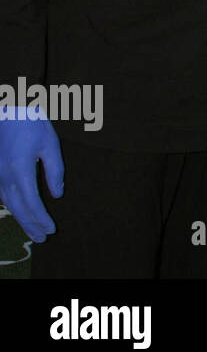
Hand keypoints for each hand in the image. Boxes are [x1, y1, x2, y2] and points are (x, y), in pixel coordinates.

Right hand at [0, 106, 64, 241]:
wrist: (7, 111)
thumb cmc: (32, 124)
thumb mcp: (50, 144)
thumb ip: (55, 170)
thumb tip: (57, 195)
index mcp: (20, 169)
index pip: (32, 202)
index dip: (42, 218)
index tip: (52, 229)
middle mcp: (4, 176)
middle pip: (18, 208)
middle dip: (32, 225)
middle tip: (43, 239)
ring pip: (9, 204)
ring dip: (22, 220)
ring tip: (34, 233)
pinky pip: (3, 196)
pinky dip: (14, 209)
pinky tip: (22, 214)